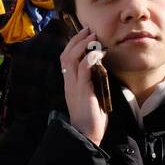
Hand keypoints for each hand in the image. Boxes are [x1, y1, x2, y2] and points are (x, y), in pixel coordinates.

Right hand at [59, 27, 108, 146]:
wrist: (86, 134)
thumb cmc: (91, 117)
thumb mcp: (89, 95)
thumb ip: (91, 81)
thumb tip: (99, 68)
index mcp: (69, 83)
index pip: (65, 58)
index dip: (73, 44)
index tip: (85, 35)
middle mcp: (69, 82)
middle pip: (66, 54)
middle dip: (77, 39)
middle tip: (89, 30)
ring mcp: (74, 86)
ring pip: (71, 58)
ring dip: (83, 45)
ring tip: (93, 37)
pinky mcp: (82, 90)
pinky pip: (83, 70)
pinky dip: (90, 58)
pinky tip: (98, 53)